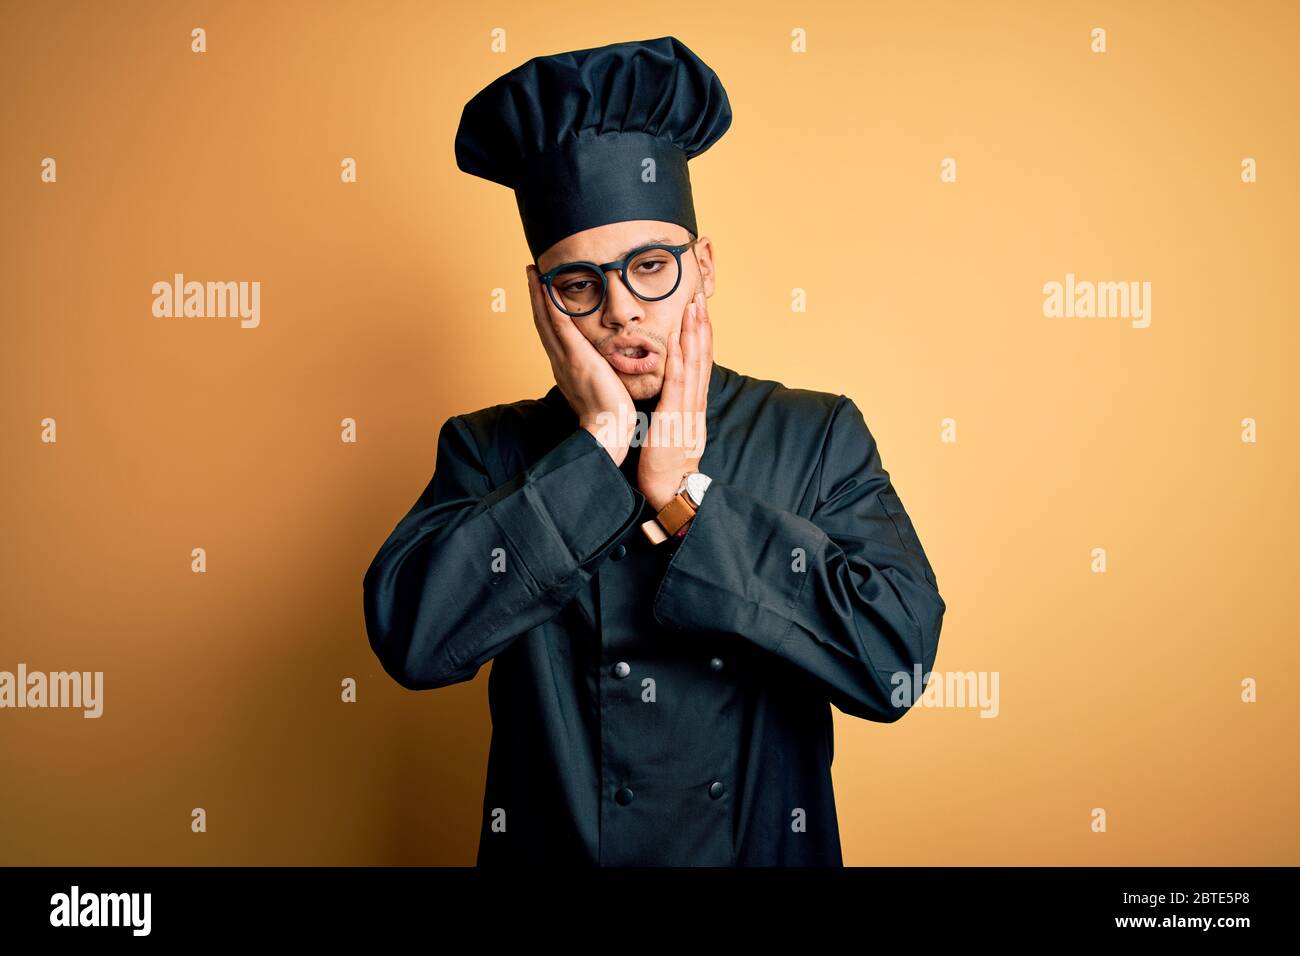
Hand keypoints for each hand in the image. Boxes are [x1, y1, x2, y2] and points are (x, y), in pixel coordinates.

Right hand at [527, 264, 636, 464]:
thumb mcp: (600, 386)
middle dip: (535, 296)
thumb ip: (597, 371)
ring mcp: (565, 358)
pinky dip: (551, 307)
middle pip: (542, 322)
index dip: (543, 310)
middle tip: (530, 272)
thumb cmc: (609, 413)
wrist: (607, 429)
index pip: (551, 332)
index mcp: (565, 367)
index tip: (541, 291)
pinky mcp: (576, 357)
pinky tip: (547, 289)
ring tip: (533, 273)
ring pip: (546, 320)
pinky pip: (560, 326)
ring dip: (538, 294)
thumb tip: (603, 364)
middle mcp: (559, 360)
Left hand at [638, 289, 712, 510]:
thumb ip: (675, 409)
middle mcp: (695, 401)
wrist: (672, 489)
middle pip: (702, 356)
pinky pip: (677, 383)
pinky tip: (675, 339)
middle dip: (701, 325)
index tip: (698, 312)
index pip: (700, 363)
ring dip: (693, 333)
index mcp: (694, 404)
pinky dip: (677, 358)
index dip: (701, 335)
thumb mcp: (674, 429)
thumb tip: (671, 393)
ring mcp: (687, 408)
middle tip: (699, 297)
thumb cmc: (667, 463)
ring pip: (694, 364)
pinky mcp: (674, 417)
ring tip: (692, 307)